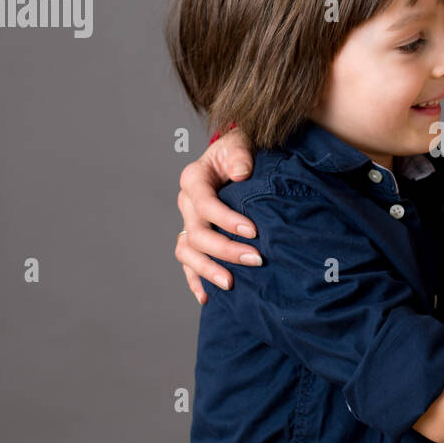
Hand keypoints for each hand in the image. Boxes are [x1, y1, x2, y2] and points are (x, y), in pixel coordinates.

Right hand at [175, 127, 259, 303]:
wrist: (238, 158)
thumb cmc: (242, 149)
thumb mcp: (241, 144)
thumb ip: (240, 156)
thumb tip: (240, 174)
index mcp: (194, 179)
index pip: (205, 203)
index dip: (227, 220)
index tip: (254, 231)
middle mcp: (186, 203)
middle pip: (198, 233)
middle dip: (225, 249)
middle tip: (256, 259)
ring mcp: (188, 222)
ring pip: (187, 251)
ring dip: (207, 270)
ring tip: (231, 284)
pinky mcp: (194, 238)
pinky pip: (188, 263)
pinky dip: (195, 281)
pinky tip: (207, 298)